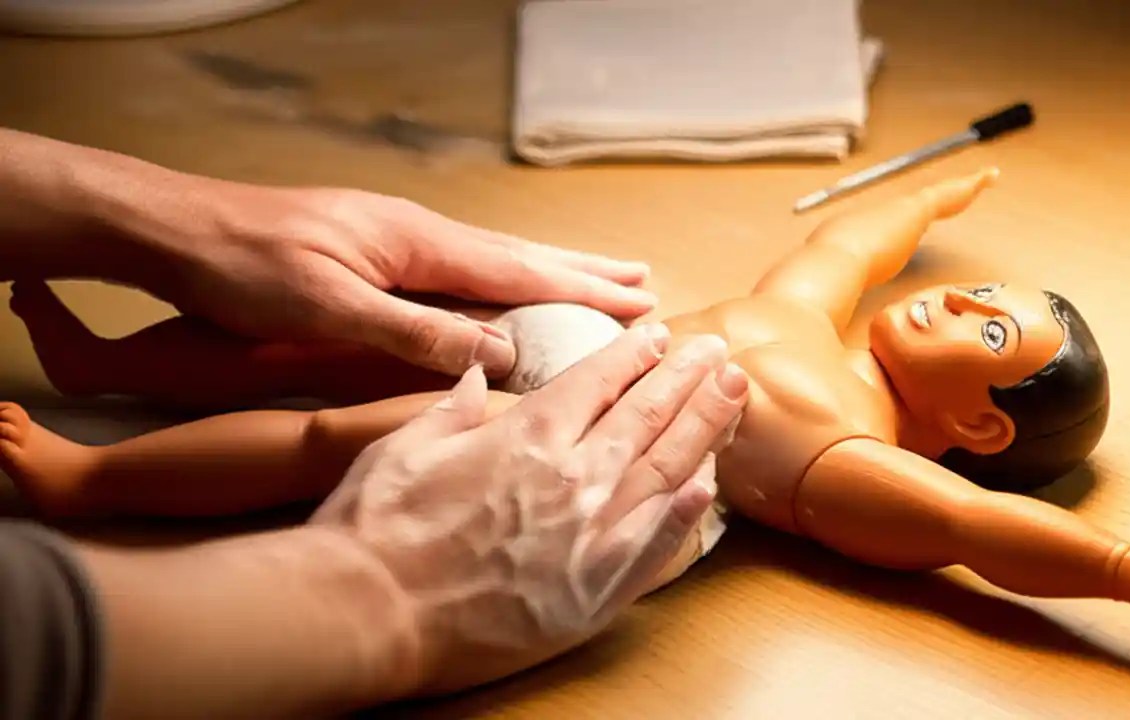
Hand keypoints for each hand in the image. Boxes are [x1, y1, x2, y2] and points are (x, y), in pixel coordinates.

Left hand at [141, 177, 656, 377]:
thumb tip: (501, 353)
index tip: (638, 303)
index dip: (581, 292)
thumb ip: (415, 333)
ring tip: (598, 275)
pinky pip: (463, 269)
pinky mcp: (375, 254)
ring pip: (495, 258)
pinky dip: (505, 278)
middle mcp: (417, 234)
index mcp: (416, 242)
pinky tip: (507, 289)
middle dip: (584, 272)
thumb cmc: (243, 268)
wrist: (175, 232)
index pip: (518, 271)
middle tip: (643, 282)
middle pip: (520, 255)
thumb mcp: (329, 309)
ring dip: (552, 270)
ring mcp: (397, 240)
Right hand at [309, 322, 746, 695]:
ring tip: (734, 393)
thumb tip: (474, 375)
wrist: (368, 614)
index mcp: (526, 435)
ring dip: (706, 425)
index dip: (633, 354)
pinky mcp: (596, 591)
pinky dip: (688, 513)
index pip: (597, 381)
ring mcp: (591, 533)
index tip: (658, 336)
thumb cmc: (375, 531)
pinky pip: (657, 545)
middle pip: (647, 415)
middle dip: (688, 377)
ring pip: (667, 467)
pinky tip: (711, 486)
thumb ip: (452, 410)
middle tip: (718, 352)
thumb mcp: (403, 448)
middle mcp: (572, 476)